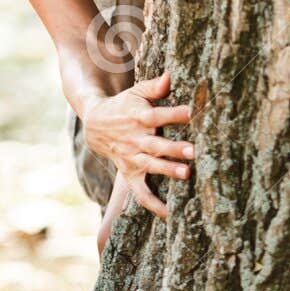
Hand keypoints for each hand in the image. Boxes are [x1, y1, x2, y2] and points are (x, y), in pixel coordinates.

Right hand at [83, 71, 193, 220]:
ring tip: (186, 174)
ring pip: (150, 166)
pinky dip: (154, 204)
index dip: (173, 114)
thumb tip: (169, 77)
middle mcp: (135, 139)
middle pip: (155, 145)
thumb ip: (153, 87)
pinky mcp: (131, 173)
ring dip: (167, 170)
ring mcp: (132, 158)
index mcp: (138, 117)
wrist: (96, 124)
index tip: (190, 112)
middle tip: (193, 151)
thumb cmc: (124, 105)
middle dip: (174, 148)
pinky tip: (170, 213)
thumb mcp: (136, 92)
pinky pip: (141, 193)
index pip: (156, 115)